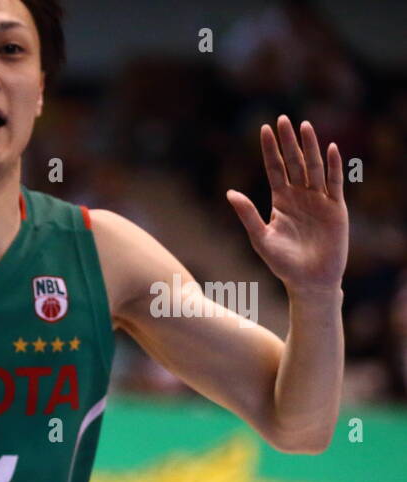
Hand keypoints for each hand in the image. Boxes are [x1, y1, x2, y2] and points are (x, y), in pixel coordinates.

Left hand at [226, 116, 347, 295]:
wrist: (309, 280)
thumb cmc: (282, 263)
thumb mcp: (260, 238)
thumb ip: (247, 215)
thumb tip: (229, 192)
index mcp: (281, 201)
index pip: (274, 169)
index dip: (270, 150)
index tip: (264, 129)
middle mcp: (300, 196)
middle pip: (294, 162)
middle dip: (288, 141)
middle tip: (283, 118)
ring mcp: (319, 200)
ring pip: (314, 167)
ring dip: (310, 147)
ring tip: (304, 126)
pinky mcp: (336, 208)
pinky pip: (335, 183)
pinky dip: (333, 166)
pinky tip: (331, 149)